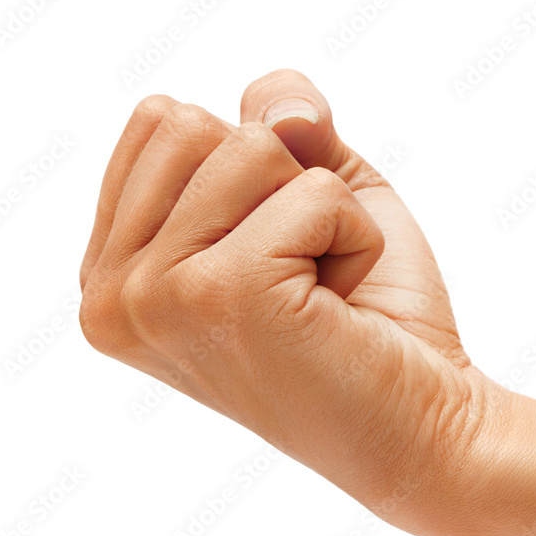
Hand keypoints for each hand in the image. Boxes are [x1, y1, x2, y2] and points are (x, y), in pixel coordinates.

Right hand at [78, 70, 496, 535]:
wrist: (424, 424)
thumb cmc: (369, 315)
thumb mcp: (313, 188)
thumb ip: (278, 121)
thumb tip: (285, 111)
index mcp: (113, 273)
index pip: (161, 123)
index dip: (253, 168)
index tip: (278, 254)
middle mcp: (111, 294)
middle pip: (189, 124)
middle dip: (281, 182)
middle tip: (305, 276)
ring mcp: (153, 299)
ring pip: (249, 146)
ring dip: (322, 209)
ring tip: (322, 292)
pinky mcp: (220, 297)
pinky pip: (313, 190)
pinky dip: (355, 234)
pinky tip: (342, 307)